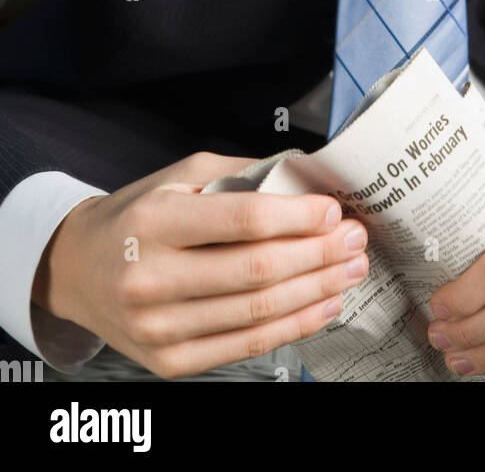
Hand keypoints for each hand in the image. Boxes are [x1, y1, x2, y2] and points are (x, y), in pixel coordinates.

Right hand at [31, 151, 368, 378]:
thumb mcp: (180, 176)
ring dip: (316, 291)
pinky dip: (293, 326)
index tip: (332, 209)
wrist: (78, 269)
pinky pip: (246, 347)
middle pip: (257, 271)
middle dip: (318, 254)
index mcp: (154, 222)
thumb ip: (242, 174)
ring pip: (258, 312)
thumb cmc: (138, 215)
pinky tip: (322, 305)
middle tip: (355, 239)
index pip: (242, 220)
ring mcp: (158, 327)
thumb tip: (309, 176)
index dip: (297, 217)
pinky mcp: (170, 361)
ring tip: (349, 270)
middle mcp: (152, 278)